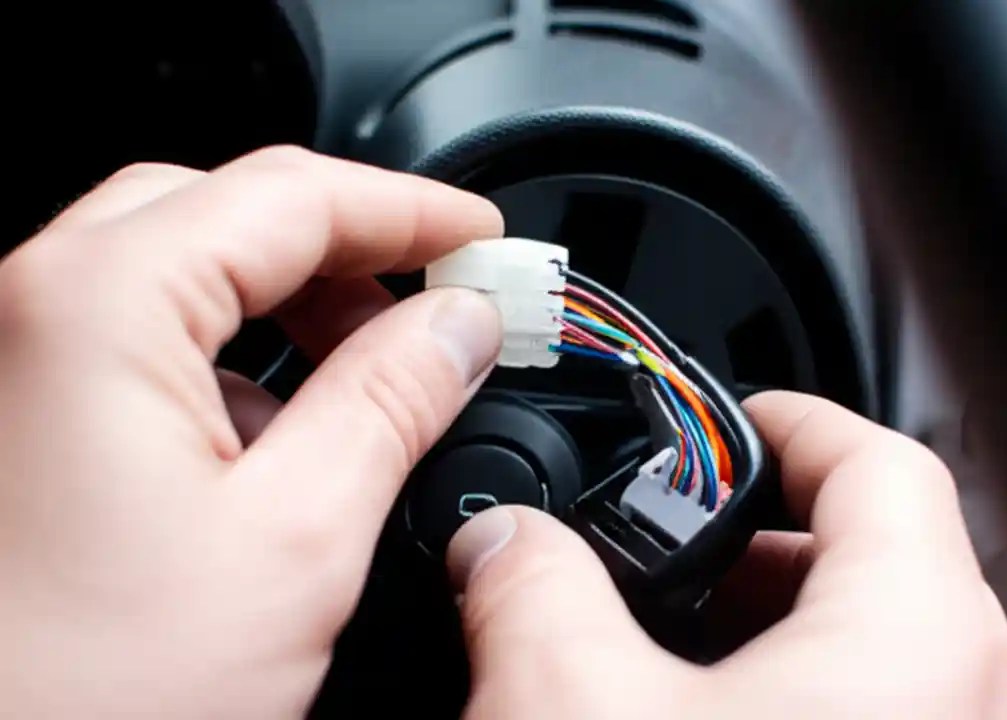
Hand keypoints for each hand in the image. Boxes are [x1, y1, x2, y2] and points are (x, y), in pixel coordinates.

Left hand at [0, 147, 504, 716]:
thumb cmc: (82, 700)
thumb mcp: (294, 542)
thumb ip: (390, 403)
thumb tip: (457, 325)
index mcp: (93, 307)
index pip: (290, 197)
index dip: (410, 210)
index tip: (481, 237)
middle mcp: (26, 314)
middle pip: (223, 216)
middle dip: (346, 250)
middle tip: (441, 300)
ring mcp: (8, 370)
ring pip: (175, 278)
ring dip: (287, 307)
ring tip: (373, 372)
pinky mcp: (14, 430)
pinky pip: (132, 346)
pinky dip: (224, 360)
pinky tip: (279, 435)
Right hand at [448, 391, 1006, 718]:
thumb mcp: (569, 711)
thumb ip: (528, 590)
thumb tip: (504, 544)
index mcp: (917, 634)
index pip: (880, 456)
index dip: (789, 416)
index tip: (728, 417)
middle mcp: (971, 694)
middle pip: (880, 552)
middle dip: (759, 537)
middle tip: (671, 548)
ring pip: (881, 646)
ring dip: (776, 629)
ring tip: (673, 653)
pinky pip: (883, 711)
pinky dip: (802, 697)